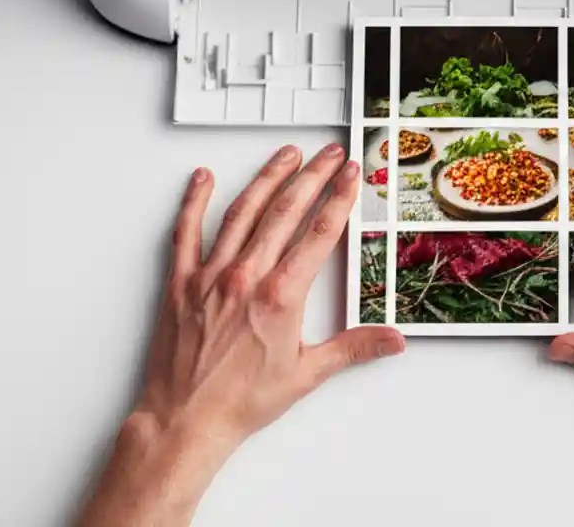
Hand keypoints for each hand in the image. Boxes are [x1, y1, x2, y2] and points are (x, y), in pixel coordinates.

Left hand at [79, 144, 404, 526]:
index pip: (319, 233)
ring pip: (243, 212)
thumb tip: (391, 340)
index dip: (339, 198)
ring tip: (287, 155)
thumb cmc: (240, 402)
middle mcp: (246, 277)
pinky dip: (195, 201)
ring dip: (268, 178)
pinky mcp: (181, 283)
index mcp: (281, 296)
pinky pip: (186, 232)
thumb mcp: (307, 374)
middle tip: (328, 154)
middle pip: (285, 211)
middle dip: (312, 176)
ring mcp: (211, 275)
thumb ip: (353, 348)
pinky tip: (204, 179)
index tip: (350, 176)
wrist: (185, 420)